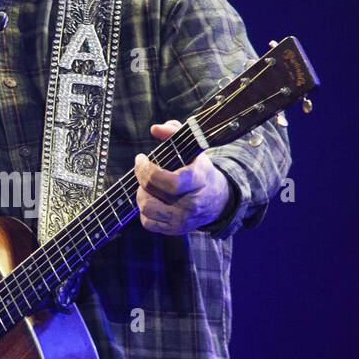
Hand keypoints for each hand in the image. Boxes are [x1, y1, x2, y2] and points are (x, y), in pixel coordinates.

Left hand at [134, 121, 230, 235]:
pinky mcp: (175, 230)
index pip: (171, 182)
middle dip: (141, 179)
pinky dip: (144, 211)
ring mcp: (183, 219)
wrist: (217, 199)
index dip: (149, 171)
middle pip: (153, 196)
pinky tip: (150, 199)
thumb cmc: (199, 169)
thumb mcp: (192, 148)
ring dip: (141, 195)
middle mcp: (192, 203)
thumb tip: (155, 129)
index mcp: (198, 180)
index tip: (141, 159)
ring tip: (146, 185)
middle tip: (141, 169)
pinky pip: (149, 223)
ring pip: (148, 210)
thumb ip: (174, 132)